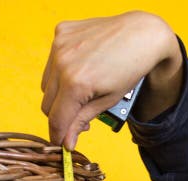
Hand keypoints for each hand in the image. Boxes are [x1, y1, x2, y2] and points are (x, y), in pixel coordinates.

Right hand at [41, 11, 182, 149]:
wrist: (141, 35)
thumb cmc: (129, 68)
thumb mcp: (107, 102)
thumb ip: (81, 121)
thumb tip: (66, 143)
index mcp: (75, 83)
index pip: (56, 119)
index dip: (58, 135)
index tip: (61, 142)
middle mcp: (63, 62)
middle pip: (47, 103)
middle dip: (61, 115)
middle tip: (80, 116)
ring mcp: (60, 45)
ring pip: (46, 83)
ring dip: (59, 93)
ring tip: (81, 93)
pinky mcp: (61, 32)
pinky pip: (52, 60)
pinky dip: (61, 69)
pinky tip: (80, 69)